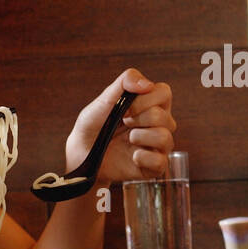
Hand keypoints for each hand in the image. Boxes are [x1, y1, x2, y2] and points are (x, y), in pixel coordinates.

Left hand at [65, 68, 175, 183]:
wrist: (82, 153)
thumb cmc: (94, 125)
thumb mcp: (104, 99)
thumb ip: (124, 83)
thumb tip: (147, 84)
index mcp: (151, 104)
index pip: (164, 93)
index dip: (145, 99)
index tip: (126, 108)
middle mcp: (159, 124)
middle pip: (163, 117)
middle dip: (138, 119)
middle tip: (124, 124)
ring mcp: (158, 146)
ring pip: (165, 138)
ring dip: (139, 137)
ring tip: (127, 140)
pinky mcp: (154, 166)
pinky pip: (161, 161)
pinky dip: (143, 158)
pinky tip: (132, 157)